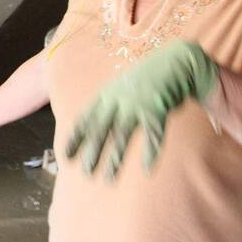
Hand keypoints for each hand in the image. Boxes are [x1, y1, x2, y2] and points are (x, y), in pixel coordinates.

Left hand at [64, 39, 218, 179]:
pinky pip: (153, 136)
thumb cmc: (146, 79)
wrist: (175, 62)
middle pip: (100, 130)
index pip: (85, 119)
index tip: (65, 156)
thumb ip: (108, 105)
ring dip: (115, 160)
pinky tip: (147, 169)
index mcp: (106, 95)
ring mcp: (136, 104)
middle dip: (91, 152)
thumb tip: (95, 126)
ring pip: (121, 136)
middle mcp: (117, 100)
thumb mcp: (120, 87)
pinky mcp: (157, 109)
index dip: (75, 139)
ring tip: (108, 178)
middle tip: (85, 173)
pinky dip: (151, 153)